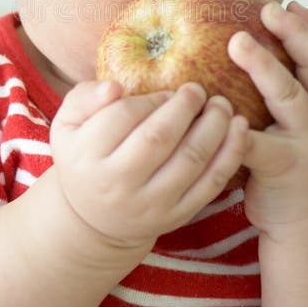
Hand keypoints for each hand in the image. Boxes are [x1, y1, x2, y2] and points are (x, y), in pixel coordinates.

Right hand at [49, 80, 247, 246]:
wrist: (94, 219)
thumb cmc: (85, 156)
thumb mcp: (68, 124)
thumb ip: (85, 97)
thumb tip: (115, 88)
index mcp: (86, 155)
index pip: (125, 116)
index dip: (152, 97)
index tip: (168, 90)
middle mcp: (116, 184)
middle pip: (160, 137)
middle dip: (186, 107)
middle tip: (199, 90)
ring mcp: (149, 205)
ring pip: (191, 159)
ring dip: (215, 126)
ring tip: (221, 105)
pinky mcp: (176, 217)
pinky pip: (211, 184)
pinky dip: (230, 154)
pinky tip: (239, 129)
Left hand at [227, 1, 307, 243]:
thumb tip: (278, 51)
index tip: (292, 3)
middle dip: (294, 33)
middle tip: (266, 10)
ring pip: (289, 96)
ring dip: (264, 65)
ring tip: (237, 42)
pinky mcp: (286, 168)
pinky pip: (257, 143)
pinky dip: (237, 125)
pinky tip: (217, 107)